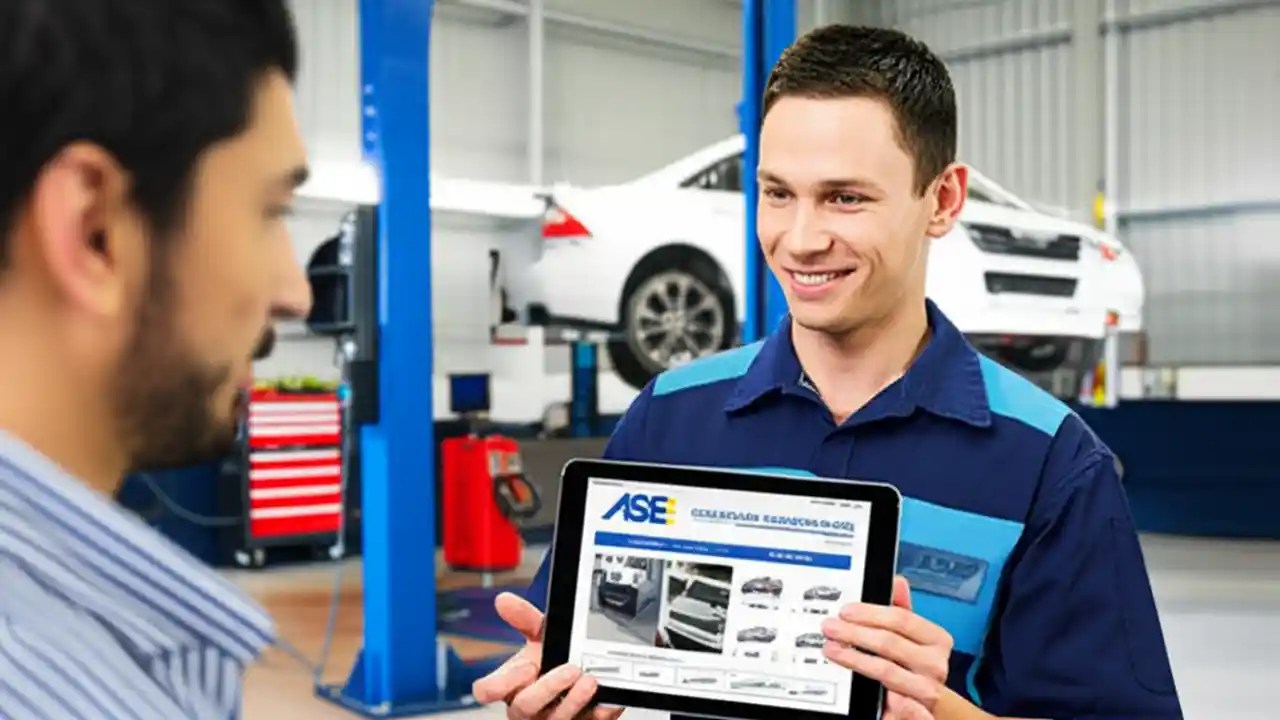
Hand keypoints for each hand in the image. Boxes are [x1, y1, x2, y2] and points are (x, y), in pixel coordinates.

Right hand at [471, 592, 624, 719]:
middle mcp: (526, 708)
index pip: (487, 690)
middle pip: (525, 707)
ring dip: (574, 700)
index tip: (526, 665)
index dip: (500, 683)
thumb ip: (524, 618)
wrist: (581, 674)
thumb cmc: (551, 660)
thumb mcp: (540, 636)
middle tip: (571, 669)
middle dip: (548, 688)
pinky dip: (599, 711)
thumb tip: (504, 600)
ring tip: (590, 680)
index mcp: (511, 685)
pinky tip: (607, 699)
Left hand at [821, 576, 952, 718]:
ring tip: (832, 650)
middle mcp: (935, 665)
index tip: (845, 611)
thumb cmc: (913, 665)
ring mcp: (927, 691)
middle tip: (830, 628)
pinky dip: (890, 701)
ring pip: (886, 672)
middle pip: (890, 643)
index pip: (902, 619)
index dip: (870, 613)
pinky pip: (905, 709)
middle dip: (855, 634)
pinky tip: (870, 692)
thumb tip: (896, 581)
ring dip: (856, 660)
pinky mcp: (919, 714)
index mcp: (936, 639)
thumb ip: (901, 610)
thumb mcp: (910, 637)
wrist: (926, 707)